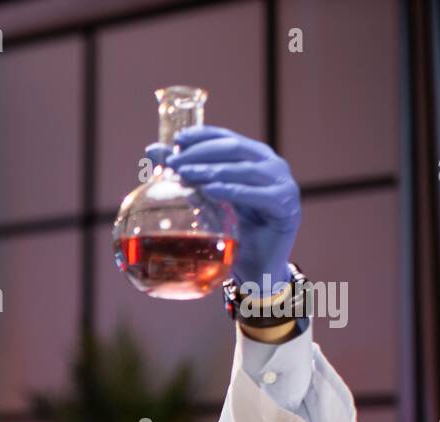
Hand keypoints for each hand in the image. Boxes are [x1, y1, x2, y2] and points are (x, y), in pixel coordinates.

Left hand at [145, 126, 300, 294]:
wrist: (257, 266)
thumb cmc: (232, 231)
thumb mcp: (207, 199)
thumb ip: (187, 173)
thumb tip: (152, 150)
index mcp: (253, 157)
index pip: (226, 137)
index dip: (201, 135)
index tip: (176, 140)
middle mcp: (271, 163)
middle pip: (233, 148)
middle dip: (200, 153)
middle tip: (173, 162)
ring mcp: (282, 182)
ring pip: (243, 169)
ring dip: (211, 170)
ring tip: (185, 174)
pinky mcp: (287, 204)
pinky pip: (258, 195)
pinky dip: (233, 191)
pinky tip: (211, 190)